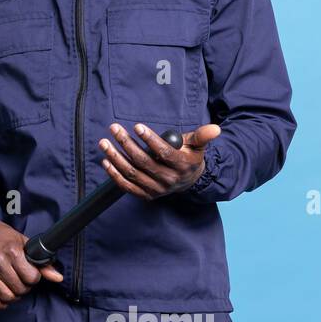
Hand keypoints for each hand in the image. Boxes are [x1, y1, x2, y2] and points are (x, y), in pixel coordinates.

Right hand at [0, 209, 63, 308]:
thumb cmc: (1, 235)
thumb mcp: (24, 243)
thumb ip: (41, 262)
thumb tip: (58, 278)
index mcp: (12, 252)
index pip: (32, 278)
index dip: (34, 277)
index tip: (30, 273)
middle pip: (20, 289)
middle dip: (24, 287)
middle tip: (21, 279)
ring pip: (7, 297)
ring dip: (14, 295)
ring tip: (13, 286)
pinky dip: (0, 303)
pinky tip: (3, 294)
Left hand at [98, 123, 221, 199]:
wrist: (188, 180)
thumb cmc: (189, 156)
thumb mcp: (197, 145)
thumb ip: (203, 136)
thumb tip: (216, 128)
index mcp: (181, 166)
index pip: (163, 153)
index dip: (150, 140)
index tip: (137, 127)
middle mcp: (168, 180)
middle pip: (143, 162)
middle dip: (126, 144)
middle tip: (114, 128)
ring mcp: (156, 189)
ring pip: (132, 173)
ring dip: (115, 157)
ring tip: (104, 142)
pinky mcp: (146, 195)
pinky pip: (127, 186)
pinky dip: (114, 175)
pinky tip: (106, 161)